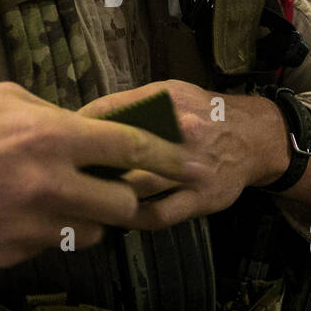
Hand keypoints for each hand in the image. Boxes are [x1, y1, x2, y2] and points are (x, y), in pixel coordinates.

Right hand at [0, 82, 198, 267]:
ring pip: (88, 232)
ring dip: (86, 215)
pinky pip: (46, 245)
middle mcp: (47, 185)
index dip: (170, 157)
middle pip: (123, 206)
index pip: (132, 148)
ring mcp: (27, 227)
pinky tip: (13, 208)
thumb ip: (56, 118)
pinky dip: (43, 229)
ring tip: (55, 194)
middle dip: (130, 196)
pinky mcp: (6, 254)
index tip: (193, 162)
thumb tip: (91, 133)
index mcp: (50, 136)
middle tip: (122, 186)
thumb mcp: (5, 97)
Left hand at [77, 80, 286, 230]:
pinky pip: (157, 216)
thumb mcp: (167, 92)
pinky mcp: (200, 199)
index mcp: (165, 101)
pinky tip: (113, 217)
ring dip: (103, 195)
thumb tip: (80, 119)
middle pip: (116, 153)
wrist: (254, 137)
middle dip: (85, 166)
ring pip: (133, 188)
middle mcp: (178, 133)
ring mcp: (190, 169)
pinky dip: (131, 219)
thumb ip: (127, 103)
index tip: (56, 140)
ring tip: (81, 198)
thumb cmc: (201, 112)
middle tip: (62, 174)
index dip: (75, 129)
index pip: (105, 113)